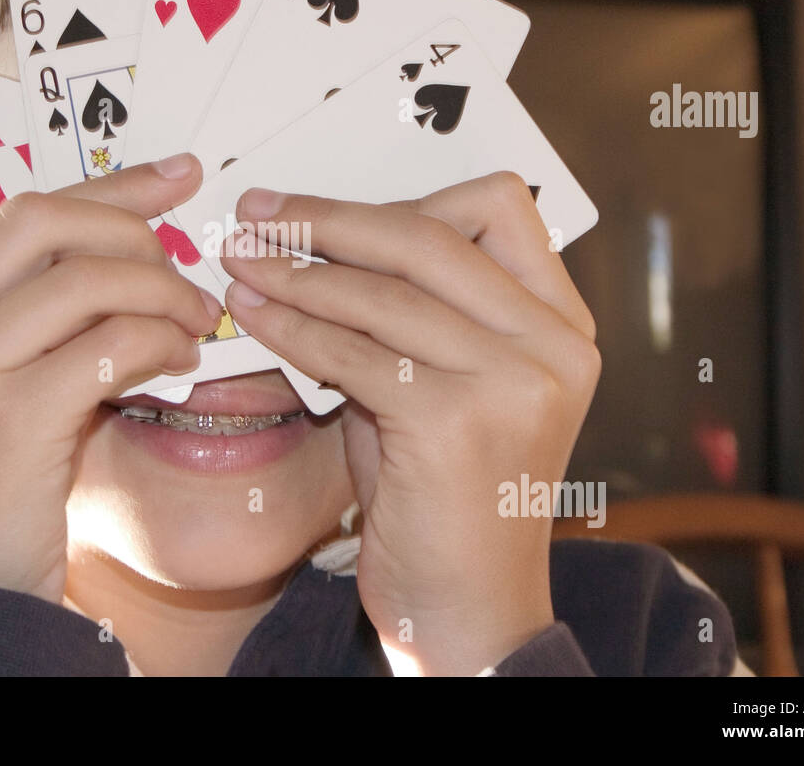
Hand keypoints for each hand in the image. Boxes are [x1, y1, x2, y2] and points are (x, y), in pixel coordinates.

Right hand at [0, 155, 220, 602]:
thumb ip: (4, 315)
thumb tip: (65, 231)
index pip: (14, 212)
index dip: (107, 188)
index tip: (177, 177)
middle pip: (42, 221)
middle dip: (135, 227)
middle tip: (188, 266)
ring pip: (84, 280)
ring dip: (161, 292)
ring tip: (194, 325)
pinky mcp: (3, 423)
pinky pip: (109, 345)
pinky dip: (160, 343)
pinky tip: (179, 365)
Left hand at [219, 172, 600, 673]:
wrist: (466, 607)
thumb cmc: (444, 494)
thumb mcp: (446, 383)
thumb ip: (414, 310)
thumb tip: (324, 234)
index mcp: (561, 323)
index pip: (495, 206)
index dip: (401, 197)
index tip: (323, 205)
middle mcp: (553, 345)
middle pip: (429, 236)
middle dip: (327, 220)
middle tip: (260, 213)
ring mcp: (513, 383)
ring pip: (381, 291)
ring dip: (295, 271)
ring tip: (242, 263)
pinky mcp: (457, 424)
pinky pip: (351, 351)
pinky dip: (291, 328)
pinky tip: (254, 316)